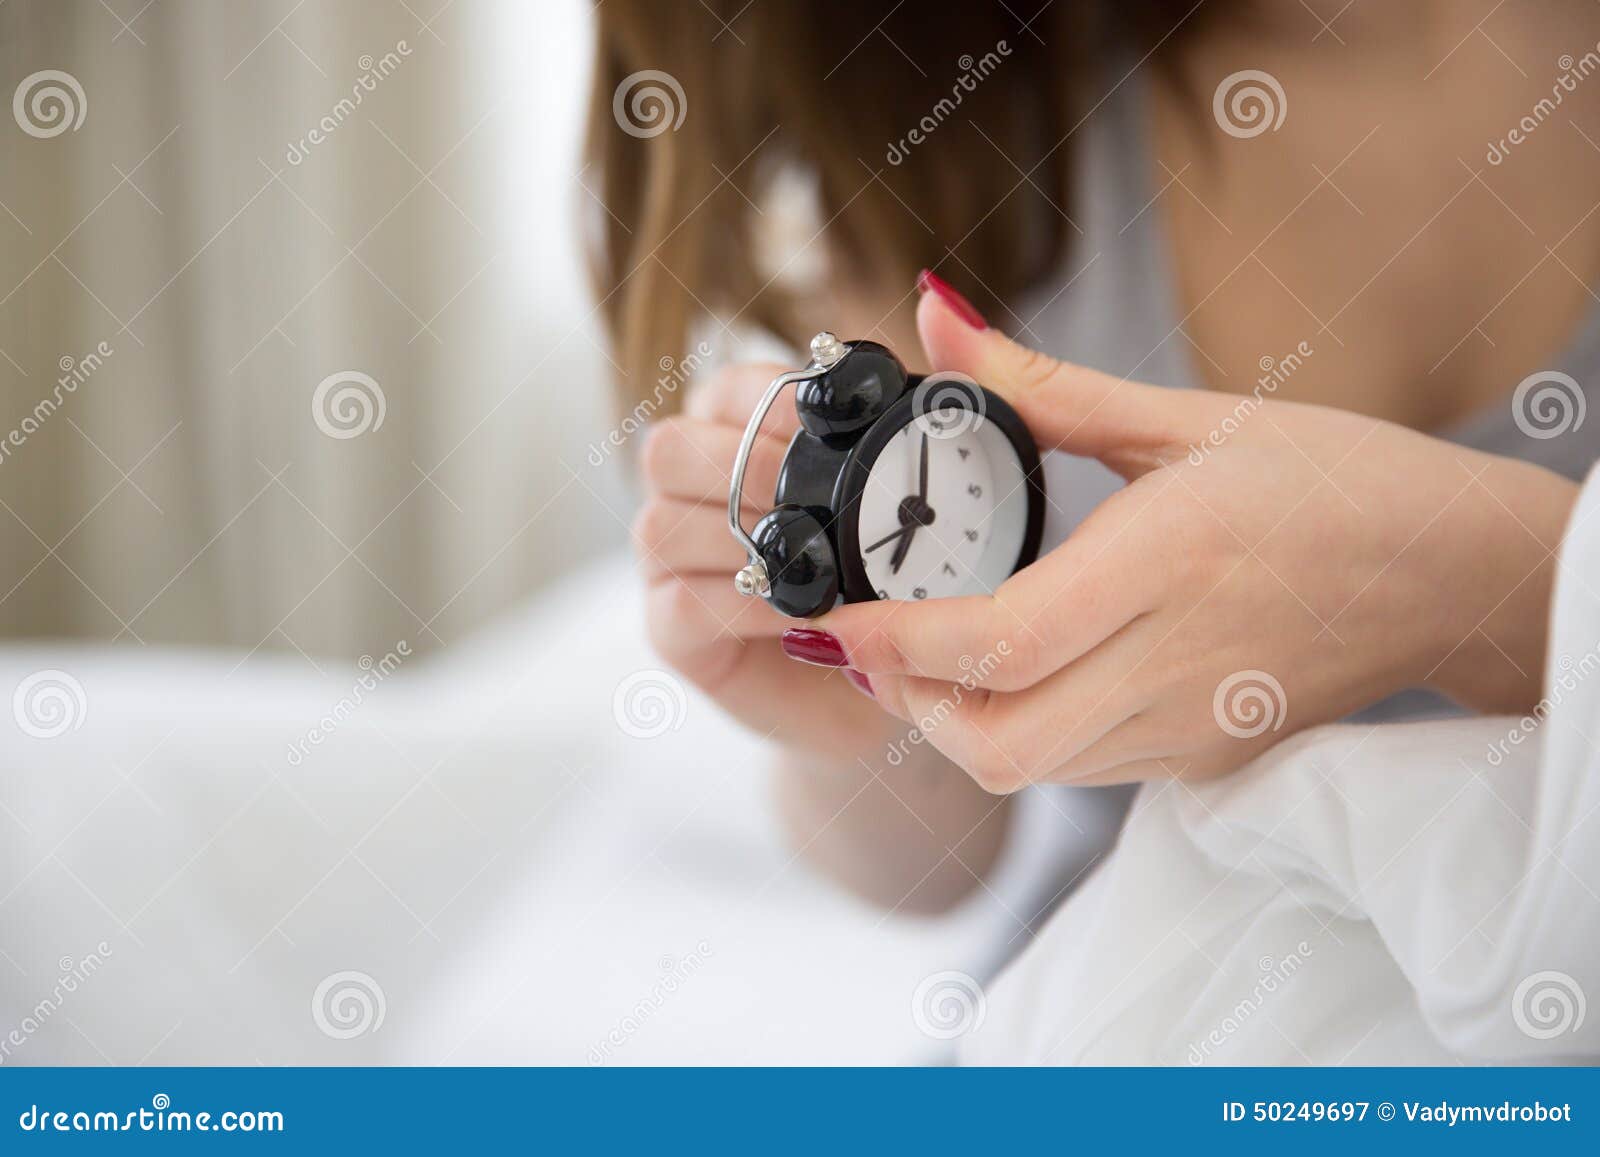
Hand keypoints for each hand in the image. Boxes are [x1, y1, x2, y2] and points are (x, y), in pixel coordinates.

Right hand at [633, 361, 889, 756]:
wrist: (901, 680)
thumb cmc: (905, 573)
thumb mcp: (921, 477)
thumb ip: (920, 398)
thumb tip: (938, 302)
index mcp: (741, 433)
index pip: (726, 390)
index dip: (772, 402)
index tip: (835, 426)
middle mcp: (693, 490)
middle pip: (668, 448)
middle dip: (746, 470)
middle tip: (818, 502)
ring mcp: (672, 562)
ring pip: (660, 526)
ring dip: (742, 542)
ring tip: (815, 562)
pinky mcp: (674, 633)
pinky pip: (681, 605)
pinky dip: (745, 605)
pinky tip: (803, 614)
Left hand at [799, 288, 1578, 791]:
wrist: (1455, 573)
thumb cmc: (1333, 479)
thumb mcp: (1189, 418)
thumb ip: (1042, 382)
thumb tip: (935, 315)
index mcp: (1169, 561)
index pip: (998, 642)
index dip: (895, 644)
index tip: (835, 616)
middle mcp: (1177, 661)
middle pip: (997, 743)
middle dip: (908, 703)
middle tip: (872, 643)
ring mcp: (1193, 725)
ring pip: (1031, 769)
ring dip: (955, 724)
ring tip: (926, 653)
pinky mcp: (1207, 759)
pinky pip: (1081, 769)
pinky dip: (1020, 732)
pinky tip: (1011, 673)